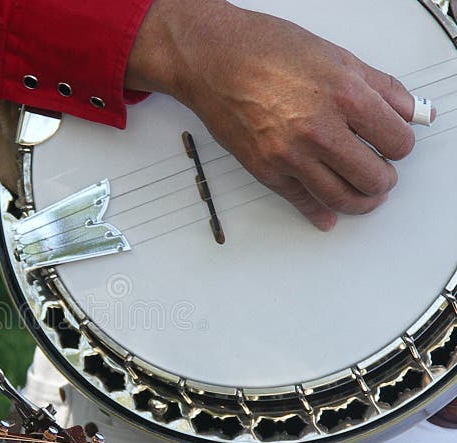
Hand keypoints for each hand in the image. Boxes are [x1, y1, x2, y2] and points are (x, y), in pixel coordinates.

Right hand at [125, 0, 432, 229]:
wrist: (213, 61)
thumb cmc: (264, 51)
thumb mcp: (336, 57)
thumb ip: (379, 87)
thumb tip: (406, 111)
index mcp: (345, 97)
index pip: (397, 142)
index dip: (400, 146)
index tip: (395, 146)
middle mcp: (320, 131)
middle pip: (374, 178)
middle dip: (383, 179)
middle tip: (382, 174)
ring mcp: (291, 156)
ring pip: (342, 199)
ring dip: (360, 202)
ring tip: (363, 195)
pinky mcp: (267, 171)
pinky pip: (302, 202)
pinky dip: (319, 213)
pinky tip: (327, 215)